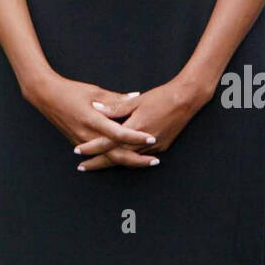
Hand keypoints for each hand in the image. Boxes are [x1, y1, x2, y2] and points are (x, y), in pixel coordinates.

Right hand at [22, 73, 156, 166]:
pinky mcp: (80, 143)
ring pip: (109, 158)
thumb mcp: (95, 90)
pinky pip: (100, 155)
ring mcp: (82, 142)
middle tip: (155, 161)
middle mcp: (87, 135)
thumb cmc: (70, 90)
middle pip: (116, 154)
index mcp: (92, 119)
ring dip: (128, 162)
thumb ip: (116, 99)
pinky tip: (127, 161)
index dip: (136, 136)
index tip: (152, 137)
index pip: (119, 133)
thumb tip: (136, 97)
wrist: (46, 96)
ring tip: (146, 162)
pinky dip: (115, 159)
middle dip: (137, 160)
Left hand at [74, 76, 215, 171]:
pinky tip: (117, 159)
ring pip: (127, 160)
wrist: (186, 100)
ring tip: (95, 165)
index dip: (92, 148)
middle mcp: (143, 142)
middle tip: (82, 167)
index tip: (78, 151)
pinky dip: (126, 159)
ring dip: (111, 163)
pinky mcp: (161, 147)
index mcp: (134, 128)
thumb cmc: (161, 97)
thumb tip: (96, 107)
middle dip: (98, 163)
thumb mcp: (136, 100)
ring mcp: (153, 147)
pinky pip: (139, 157)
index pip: (108, 142)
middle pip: (116, 157)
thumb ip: (115, 106)